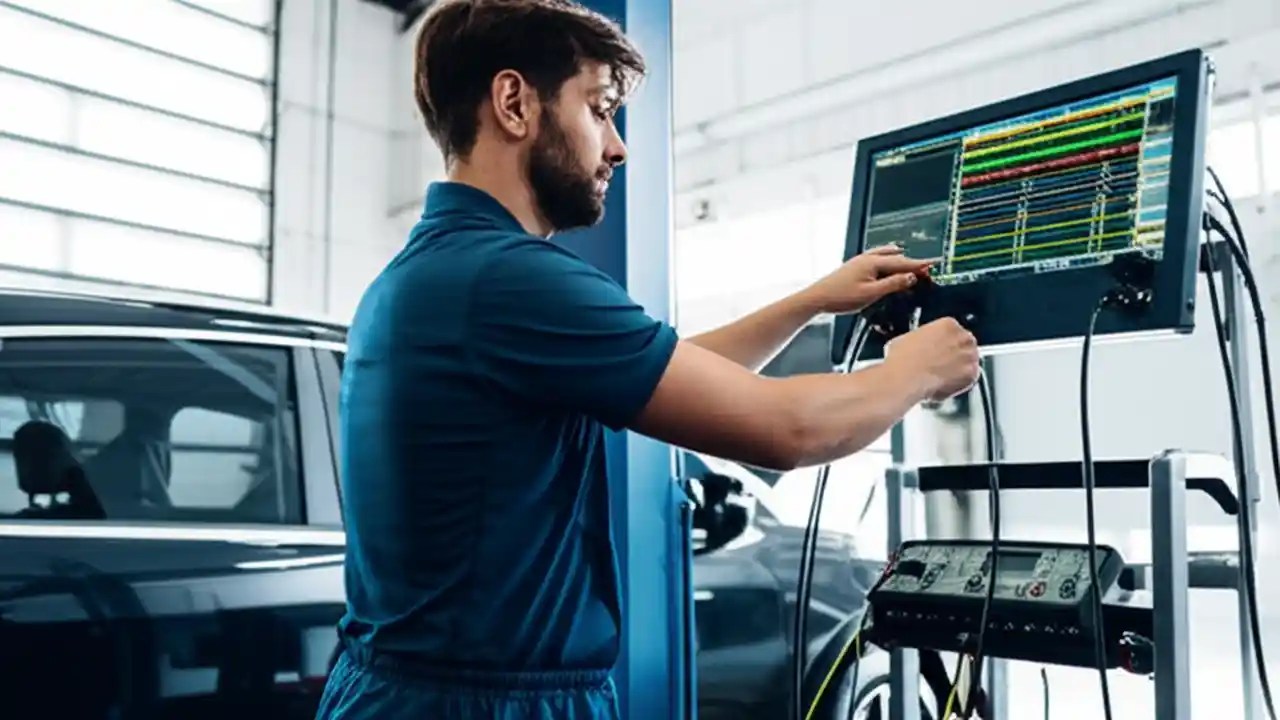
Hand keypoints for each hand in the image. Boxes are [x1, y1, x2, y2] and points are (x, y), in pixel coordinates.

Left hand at [804, 245, 933, 314]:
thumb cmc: (842, 297)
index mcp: (874, 263)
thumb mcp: (871, 294)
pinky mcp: (854, 266)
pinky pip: (876, 257)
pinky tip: (885, 259)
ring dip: (899, 258)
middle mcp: (868, 258)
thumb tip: (912, 277)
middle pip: (895, 258)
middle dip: (911, 262)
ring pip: (885, 255)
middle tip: (927, 267)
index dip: (919, 265)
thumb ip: (892, 285)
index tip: (934, 264)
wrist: (818, 297)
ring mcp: (860, 260)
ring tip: (909, 258)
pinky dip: (886, 257)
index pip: (902, 263)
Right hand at [885, 318, 979, 401]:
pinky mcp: (972, 375)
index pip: (954, 332)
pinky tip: (942, 386)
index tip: (940, 351)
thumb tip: (921, 347)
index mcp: (949, 324)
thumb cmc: (903, 359)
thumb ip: (924, 340)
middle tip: (942, 365)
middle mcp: (963, 338)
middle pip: (966, 345)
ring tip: (940, 378)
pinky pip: (968, 380)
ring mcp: (970, 356)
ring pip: (969, 363)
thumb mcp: (909, 338)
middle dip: (956, 355)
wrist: (905, 377)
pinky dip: (957, 385)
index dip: (946, 344)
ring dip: (959, 370)